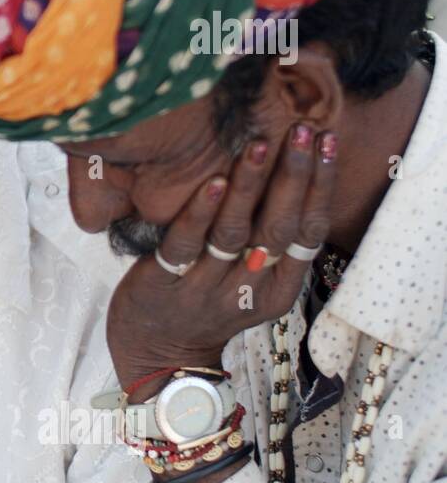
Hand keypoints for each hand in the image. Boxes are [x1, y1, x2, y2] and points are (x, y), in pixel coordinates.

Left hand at [107, 124, 338, 401]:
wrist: (156, 352)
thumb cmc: (207, 302)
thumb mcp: (252, 282)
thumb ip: (271, 242)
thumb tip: (291, 170)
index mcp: (277, 288)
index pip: (309, 231)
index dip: (320, 185)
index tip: (326, 141)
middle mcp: (247, 289)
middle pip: (279, 229)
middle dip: (294, 177)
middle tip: (302, 131)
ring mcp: (205, 289)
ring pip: (235, 233)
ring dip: (250, 186)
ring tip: (260, 145)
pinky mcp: (163, 284)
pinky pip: (185, 245)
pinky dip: (200, 213)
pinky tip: (212, 182)